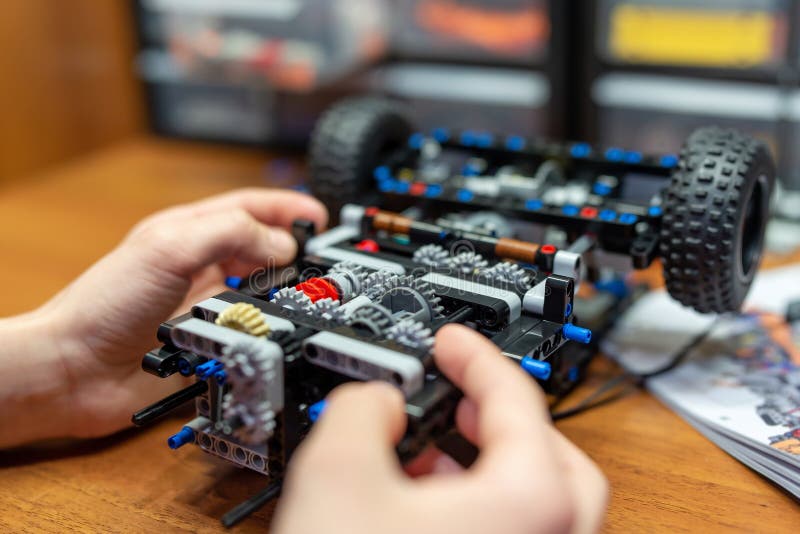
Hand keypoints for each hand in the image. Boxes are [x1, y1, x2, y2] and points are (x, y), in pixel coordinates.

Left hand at [0, 188, 325, 446]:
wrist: (77, 370)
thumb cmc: (107, 302)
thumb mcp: (171, 247)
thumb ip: (231, 234)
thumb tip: (281, 245)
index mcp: (189, 232)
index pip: (248, 208)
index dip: (285, 208)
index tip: (319, 218)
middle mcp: (200, 266)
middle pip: (260, 248)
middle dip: (294, 249)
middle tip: (321, 259)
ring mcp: (205, 304)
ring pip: (260, 290)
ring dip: (283, 290)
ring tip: (305, 292)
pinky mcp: (208, 340)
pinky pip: (250, 329)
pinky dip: (269, 327)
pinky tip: (279, 327)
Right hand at [274, 324, 607, 533]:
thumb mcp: (337, 472)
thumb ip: (364, 407)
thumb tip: (378, 399)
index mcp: (530, 502)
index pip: (517, 400)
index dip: (476, 357)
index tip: (452, 341)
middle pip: (554, 456)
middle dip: (503, 414)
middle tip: (459, 392)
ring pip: (538, 505)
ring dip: (491, 462)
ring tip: (434, 447)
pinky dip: (483, 510)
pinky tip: (426, 508)